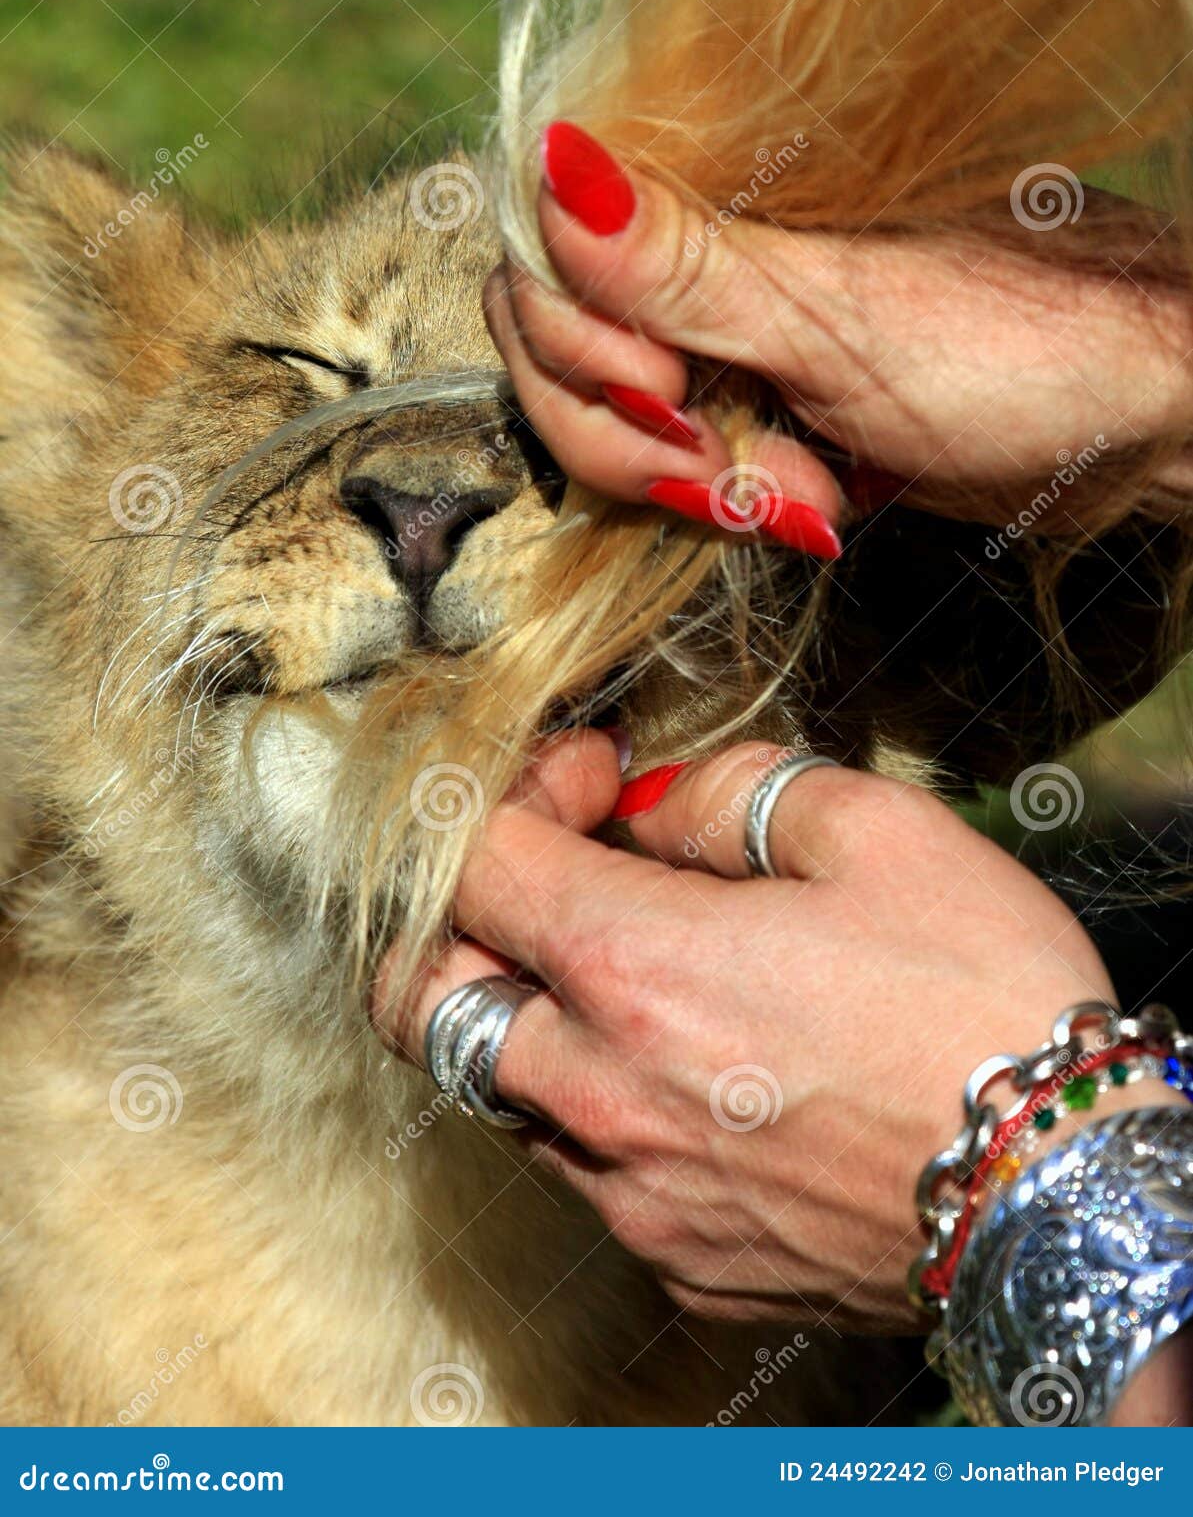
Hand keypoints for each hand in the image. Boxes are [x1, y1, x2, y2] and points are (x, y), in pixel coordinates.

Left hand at [371, 730, 1123, 1332]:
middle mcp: (604, 1094)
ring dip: (529, 1009)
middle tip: (545, 876)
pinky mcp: (679, 1261)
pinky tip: (698, 1070)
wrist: (1076, 1193)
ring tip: (635, 969)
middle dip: (453, 915)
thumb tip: (655, 809)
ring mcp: (634, 1194)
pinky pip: (585, 1169)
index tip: (595, 779)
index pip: (470, 861)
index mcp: (635, 970)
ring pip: (496, 1090)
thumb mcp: (878, 833)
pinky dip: (602, 1101)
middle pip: (417, 998)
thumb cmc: (988, 1006)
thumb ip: (732, 792)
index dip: (514, 790)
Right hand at [485, 124, 1192, 536]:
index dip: (575, 345)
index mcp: (712, 192)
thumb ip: (683, 263)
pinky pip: (687, 464)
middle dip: (631, 437)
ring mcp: (728, 332)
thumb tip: (551, 165)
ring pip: (616, 420)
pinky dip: (740, 502)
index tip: (663, 395)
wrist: (1130, 424)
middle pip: (557, 349)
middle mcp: (701, 255)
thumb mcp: (836, 316)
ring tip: (799, 488)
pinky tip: (820, 500)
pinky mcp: (761, 400)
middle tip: (721, 460)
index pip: (539, 256)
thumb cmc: (1018, 349)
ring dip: (695, 482)